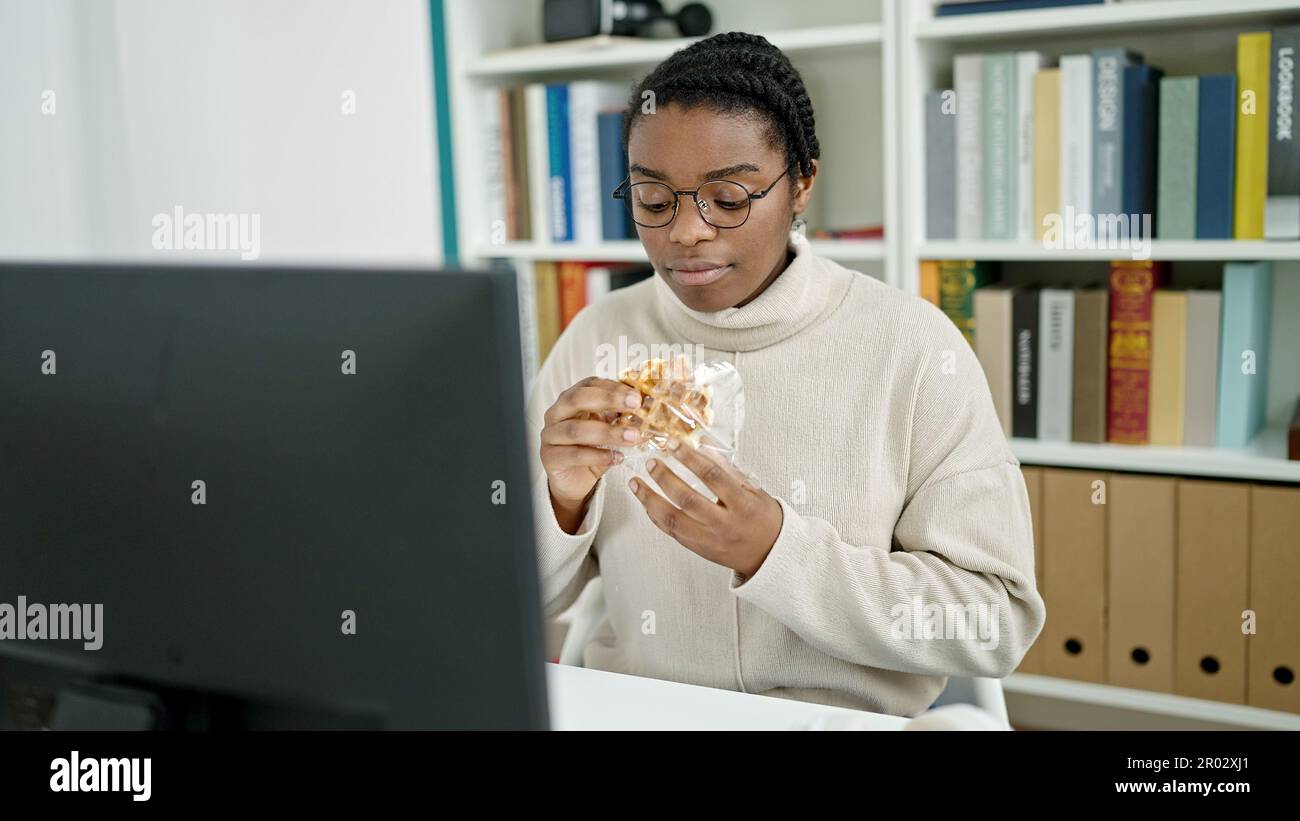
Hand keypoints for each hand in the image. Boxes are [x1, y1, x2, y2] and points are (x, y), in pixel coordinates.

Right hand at [540, 376, 643, 533]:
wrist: (573, 480)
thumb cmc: (591, 448)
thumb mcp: (608, 427)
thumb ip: (621, 414)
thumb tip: (648, 402)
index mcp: (571, 399)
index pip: (590, 384)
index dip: (613, 387)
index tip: (637, 395)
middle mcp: (556, 413)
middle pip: (577, 399)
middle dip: (608, 400)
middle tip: (636, 405)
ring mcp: (550, 435)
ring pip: (576, 429)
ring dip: (608, 432)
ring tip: (633, 437)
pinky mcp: (550, 458)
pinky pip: (574, 455)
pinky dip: (598, 456)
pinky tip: (617, 458)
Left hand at [627, 438, 782, 579]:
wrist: (768, 553)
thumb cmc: (763, 517)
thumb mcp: (753, 489)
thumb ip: (727, 467)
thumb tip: (702, 443)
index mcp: (742, 505)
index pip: (713, 476)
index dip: (690, 458)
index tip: (672, 443)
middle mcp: (724, 523)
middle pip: (688, 499)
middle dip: (665, 478)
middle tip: (650, 461)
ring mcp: (709, 539)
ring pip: (673, 519)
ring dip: (650, 499)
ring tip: (635, 482)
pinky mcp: (698, 548)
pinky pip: (671, 532)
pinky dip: (655, 516)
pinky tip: (645, 503)